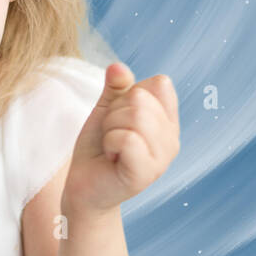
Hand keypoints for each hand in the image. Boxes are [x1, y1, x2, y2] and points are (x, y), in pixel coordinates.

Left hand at [63, 62, 179, 215]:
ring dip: (109, 129)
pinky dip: (109, 143)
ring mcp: (163, 157)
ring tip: (110, 148)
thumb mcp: (105, 111)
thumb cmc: (97, 150)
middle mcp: (172, 138)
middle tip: (110, 137)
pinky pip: (127, 138)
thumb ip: (115, 88)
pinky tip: (111, 159)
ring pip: (135, 117)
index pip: (158, 84)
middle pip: (142, 99)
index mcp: (167, 121)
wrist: (83, 188)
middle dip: (113, 114)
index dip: (128, 95)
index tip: (118, 118)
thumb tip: (117, 66)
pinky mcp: (146, 173)